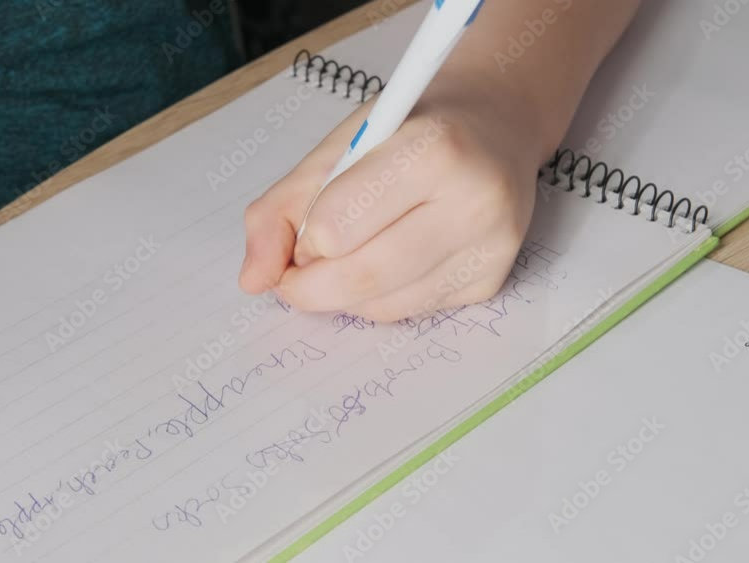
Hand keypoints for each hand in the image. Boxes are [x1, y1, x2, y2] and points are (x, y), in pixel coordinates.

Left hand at [238, 71, 546, 321]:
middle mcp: (473, 204)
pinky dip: (379, 296)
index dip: (303, 237)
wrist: (494, 124)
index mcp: (432, 151)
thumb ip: (282, 208)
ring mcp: (489, 249)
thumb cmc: (411, 128)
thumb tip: (254, 279)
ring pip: (383, 306)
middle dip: (310, 284)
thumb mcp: (339, 145)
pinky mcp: (490, 281)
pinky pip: (410, 311)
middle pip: (361, 277)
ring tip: (349, 250)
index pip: (335, 227)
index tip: (303, 229)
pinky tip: (388, 257)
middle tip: (297, 269)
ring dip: (344, 292)